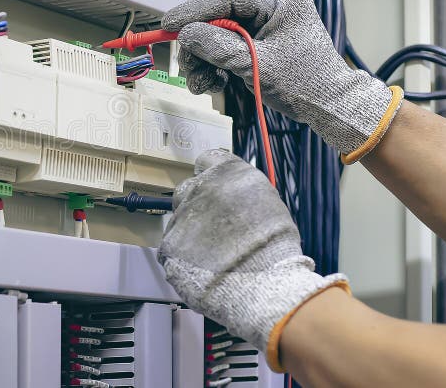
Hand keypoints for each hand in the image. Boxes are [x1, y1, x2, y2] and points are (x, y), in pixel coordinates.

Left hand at [158, 149, 348, 371]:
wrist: (263, 284)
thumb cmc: (275, 247)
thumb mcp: (267, 202)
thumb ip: (242, 192)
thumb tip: (233, 196)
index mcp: (225, 173)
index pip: (207, 160)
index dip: (211, 176)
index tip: (216, 191)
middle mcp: (199, 188)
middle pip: (187, 190)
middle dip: (197, 205)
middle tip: (214, 227)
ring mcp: (181, 216)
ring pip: (178, 220)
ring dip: (190, 232)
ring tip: (211, 255)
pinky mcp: (169, 245)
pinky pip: (172, 248)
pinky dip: (183, 257)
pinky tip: (203, 268)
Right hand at [162, 0, 402, 159]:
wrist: (330, 107)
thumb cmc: (305, 85)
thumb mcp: (257, 65)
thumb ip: (219, 47)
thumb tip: (186, 34)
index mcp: (282, 3)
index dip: (196, 9)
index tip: (170, 23)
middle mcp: (274, 8)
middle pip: (222, 17)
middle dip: (200, 43)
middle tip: (186, 66)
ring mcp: (267, 27)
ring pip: (221, 35)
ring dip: (204, 59)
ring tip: (201, 84)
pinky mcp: (260, 44)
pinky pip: (229, 48)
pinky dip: (215, 65)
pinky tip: (212, 83)